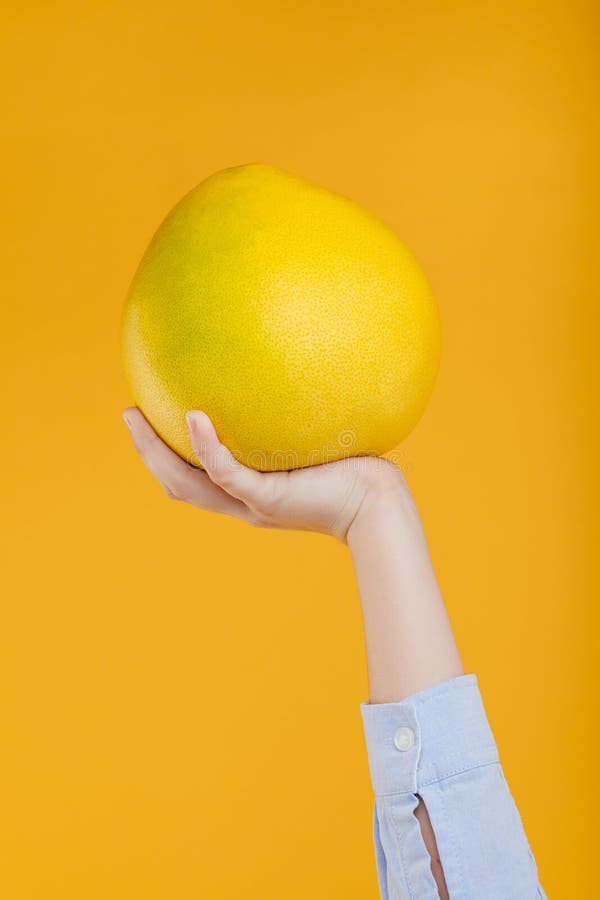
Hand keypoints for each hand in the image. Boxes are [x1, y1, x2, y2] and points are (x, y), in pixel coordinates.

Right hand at [122, 407, 406, 542]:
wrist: (376, 505)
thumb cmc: (354, 467)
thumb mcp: (315, 437)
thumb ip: (295, 416)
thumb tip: (294, 365)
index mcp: (248, 490)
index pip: (195, 476)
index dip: (166, 452)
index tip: (150, 419)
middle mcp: (242, 500)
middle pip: (178, 482)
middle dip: (147, 451)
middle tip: (128, 414)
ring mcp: (251, 503)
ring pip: (187, 484)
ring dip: (157, 451)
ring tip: (137, 418)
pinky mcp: (266, 500)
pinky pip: (226, 472)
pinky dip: (206, 445)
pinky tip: (193, 416)